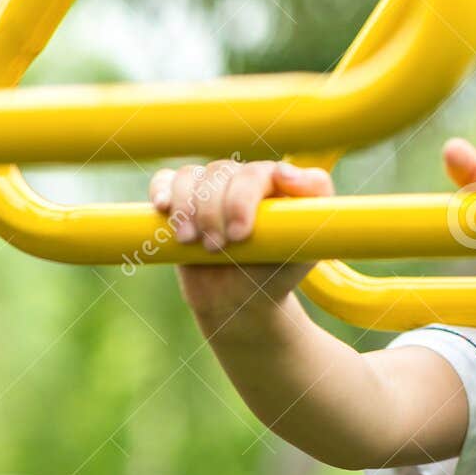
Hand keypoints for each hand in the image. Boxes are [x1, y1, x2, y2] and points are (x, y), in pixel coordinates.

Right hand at [150, 159, 334, 321]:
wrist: (240, 302)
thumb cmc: (277, 272)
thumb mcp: (306, 246)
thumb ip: (313, 206)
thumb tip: (287, 172)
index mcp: (276, 182)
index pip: (258, 172)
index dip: (244, 199)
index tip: (242, 234)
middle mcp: (243, 179)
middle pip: (221, 173)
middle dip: (214, 212)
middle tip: (217, 247)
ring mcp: (212, 188)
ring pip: (193, 177)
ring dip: (187, 208)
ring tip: (192, 241)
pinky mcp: (182, 201)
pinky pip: (167, 180)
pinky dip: (162, 190)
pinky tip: (162, 208)